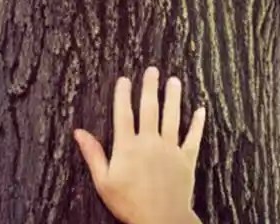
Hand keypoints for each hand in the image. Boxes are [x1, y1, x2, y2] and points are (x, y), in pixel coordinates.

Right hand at [74, 67, 206, 223]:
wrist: (161, 220)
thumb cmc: (129, 203)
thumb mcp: (103, 181)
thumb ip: (93, 154)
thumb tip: (78, 132)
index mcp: (127, 147)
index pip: (124, 114)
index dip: (123, 95)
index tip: (124, 79)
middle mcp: (149, 142)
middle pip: (149, 109)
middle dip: (150, 88)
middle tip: (152, 70)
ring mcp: (170, 150)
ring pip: (172, 117)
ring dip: (173, 98)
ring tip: (174, 81)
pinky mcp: (186, 160)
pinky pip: (193, 137)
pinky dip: (197, 123)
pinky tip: (200, 110)